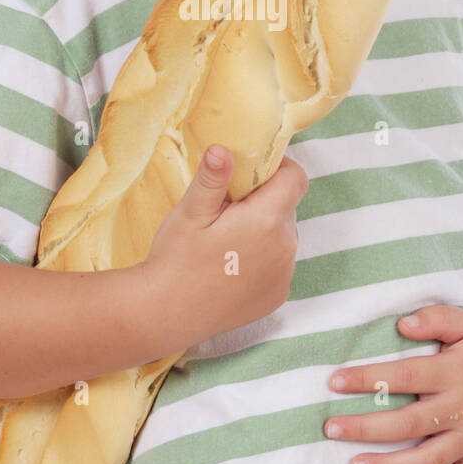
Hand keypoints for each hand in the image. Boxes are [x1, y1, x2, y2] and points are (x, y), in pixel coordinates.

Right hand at [143, 144, 308, 352]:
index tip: (250, 172)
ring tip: (226, 240)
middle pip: (287, 207)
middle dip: (264, 201)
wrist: (166, 315)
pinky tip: (231, 266)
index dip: (278, 168)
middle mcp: (286, 248)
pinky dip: (263, 258)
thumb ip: (213, 179)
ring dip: (264, 230)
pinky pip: (279, 264)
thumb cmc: (175, 259)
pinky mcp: (277, 296)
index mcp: (267, 220)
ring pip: (283, 236)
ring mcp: (284, 275)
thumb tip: (224, 148)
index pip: (295, 178)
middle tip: (226, 209)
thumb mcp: (190, 212)